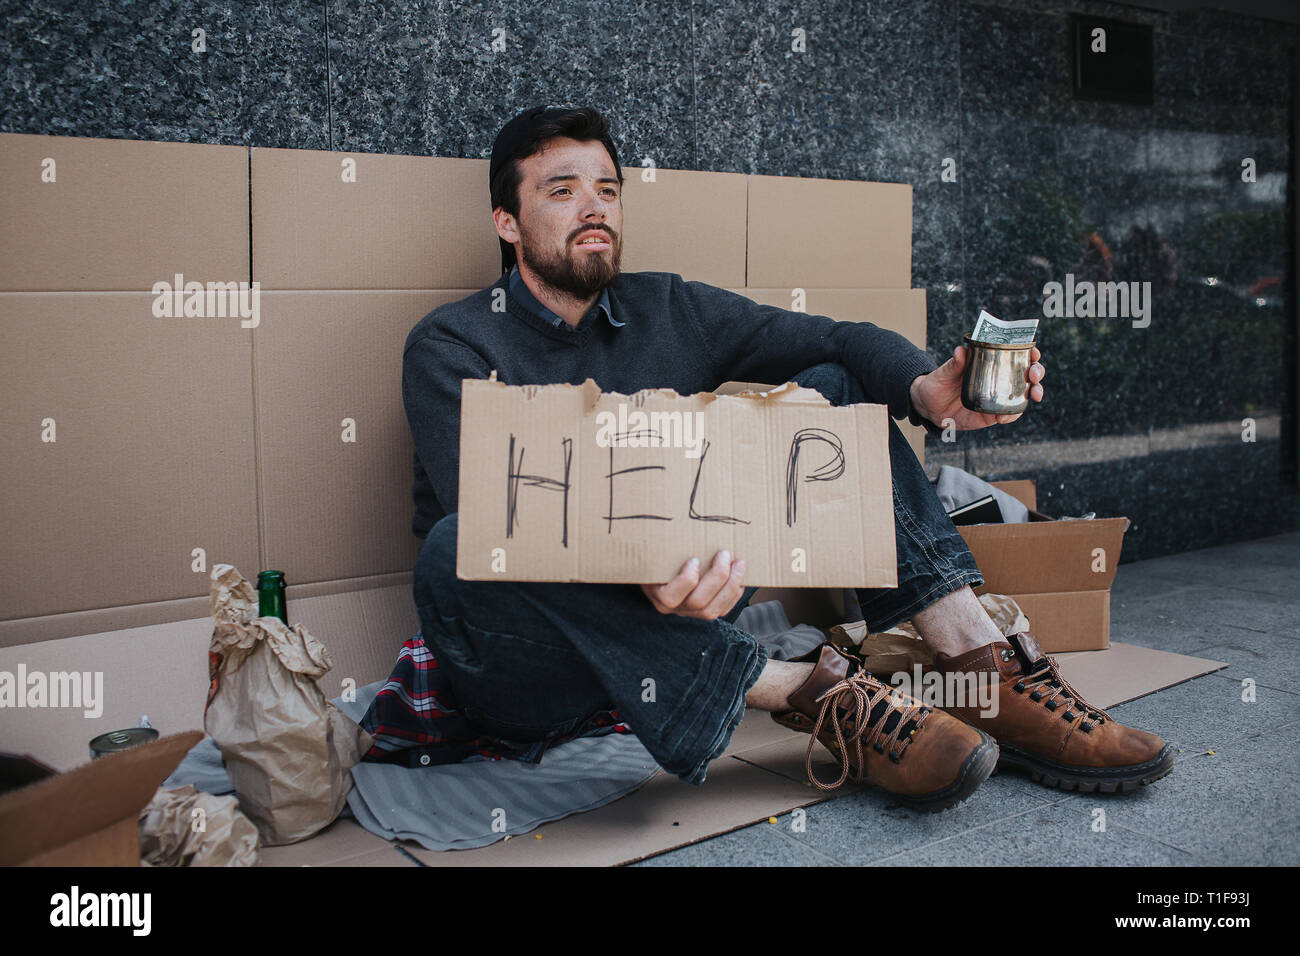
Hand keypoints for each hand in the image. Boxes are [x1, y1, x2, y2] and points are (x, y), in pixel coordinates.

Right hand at [640, 550, 746, 620]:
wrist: (662, 569)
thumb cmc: (660, 557)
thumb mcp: (656, 550)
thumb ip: (663, 541)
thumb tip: (665, 510)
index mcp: (657, 593)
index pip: (670, 597)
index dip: (686, 580)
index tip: (695, 559)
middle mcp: (673, 607)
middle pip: (697, 602)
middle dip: (716, 577)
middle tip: (724, 554)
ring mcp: (689, 612)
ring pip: (712, 610)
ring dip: (730, 586)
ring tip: (739, 564)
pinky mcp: (703, 612)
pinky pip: (722, 610)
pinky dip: (734, 594)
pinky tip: (740, 577)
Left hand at [909, 344, 1044, 429]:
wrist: (928, 407)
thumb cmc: (937, 383)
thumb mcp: (943, 372)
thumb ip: (954, 364)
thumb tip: (961, 350)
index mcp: (989, 362)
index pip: (1015, 353)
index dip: (1029, 352)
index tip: (1034, 353)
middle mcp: (998, 378)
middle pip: (1027, 373)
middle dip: (1037, 372)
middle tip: (1034, 376)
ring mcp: (997, 397)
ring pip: (1024, 393)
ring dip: (1033, 393)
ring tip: (1034, 395)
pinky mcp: (992, 414)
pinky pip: (1009, 414)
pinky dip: (1012, 415)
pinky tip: (1006, 416)